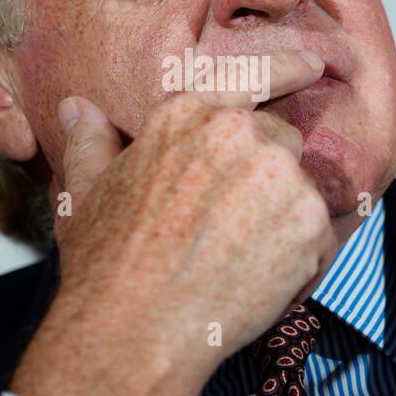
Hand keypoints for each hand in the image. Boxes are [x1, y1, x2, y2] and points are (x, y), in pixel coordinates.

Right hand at [6, 50, 336, 395]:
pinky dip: (298, 258)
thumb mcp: (83, 193)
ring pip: (301, 188)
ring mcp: (280, 175)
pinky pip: (317, 234)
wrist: (137, 328)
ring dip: (284, 218)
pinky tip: (256, 281)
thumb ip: (90, 142)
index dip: (288, 68)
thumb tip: (77, 108)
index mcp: (188, 113)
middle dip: (267, 175)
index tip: (312, 67)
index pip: (253, 74)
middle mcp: (240, 132)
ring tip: (238, 259)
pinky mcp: (310, 223)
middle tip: (234, 224)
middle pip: (281, 139)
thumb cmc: (107, 263)